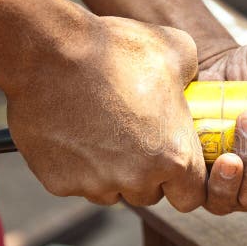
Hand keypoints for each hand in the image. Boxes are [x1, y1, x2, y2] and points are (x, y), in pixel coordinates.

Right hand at [6, 16, 205, 210]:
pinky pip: (77, 183)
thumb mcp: (178, 51)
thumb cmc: (116, 48)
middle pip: (150, 194)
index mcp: (174, 156)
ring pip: (113, 191)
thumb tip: (197, 85)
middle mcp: (138, 179)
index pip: (192, 196)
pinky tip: (75, 131)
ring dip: (113, 172)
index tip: (175, 161)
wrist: (49, 51)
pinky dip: (78, 165)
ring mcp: (96, 184)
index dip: (185, 181)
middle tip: (137, 137)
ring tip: (104, 130)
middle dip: (147, 173)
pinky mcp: (60, 183)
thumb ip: (195, 80)